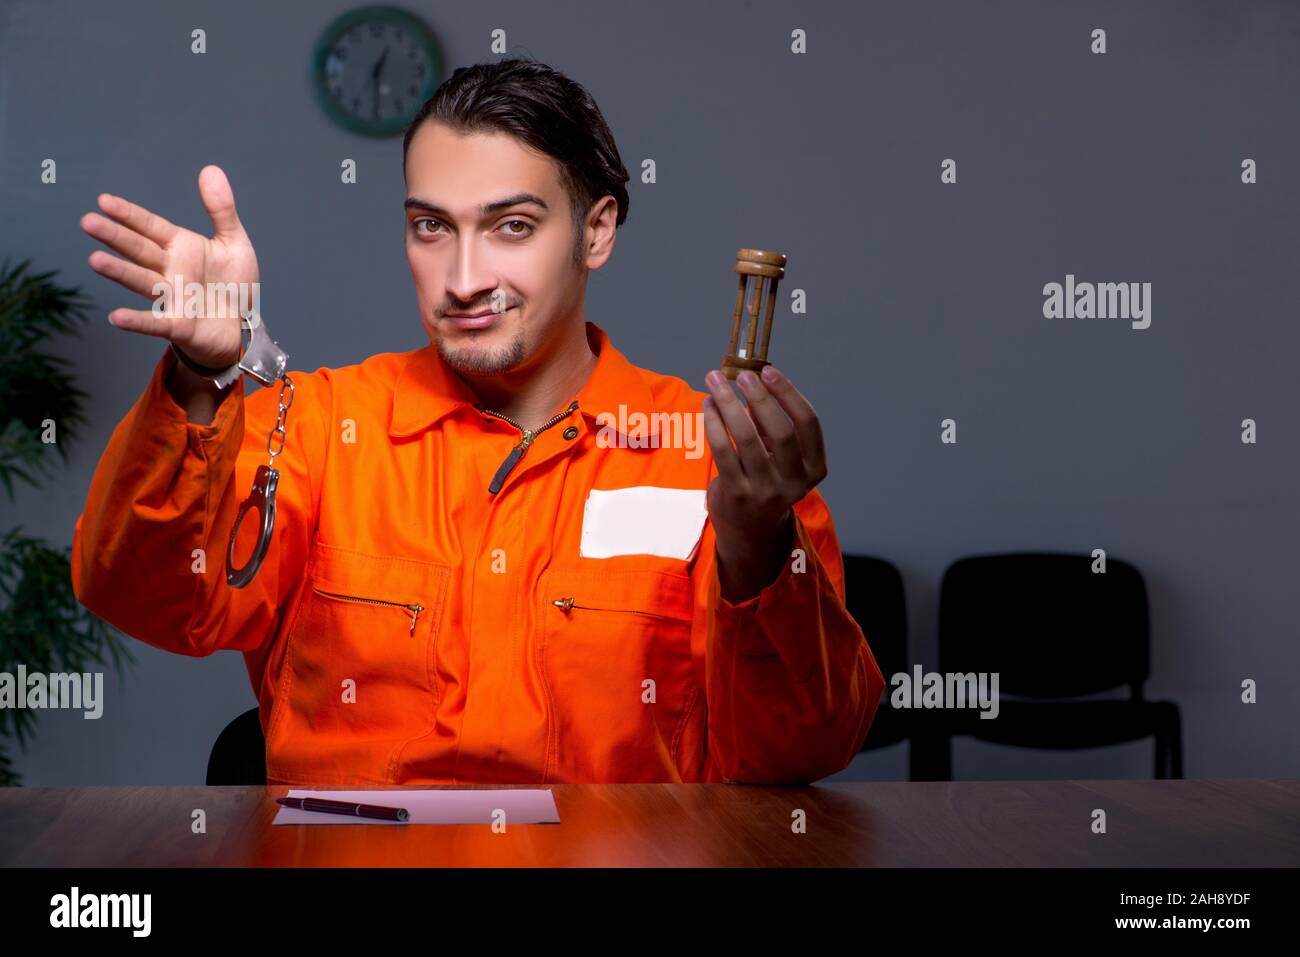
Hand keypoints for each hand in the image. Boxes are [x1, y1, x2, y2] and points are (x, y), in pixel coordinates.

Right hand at [80, 164, 257, 368]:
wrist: (244, 327)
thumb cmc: (234, 284)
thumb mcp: (233, 243)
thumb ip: (221, 209)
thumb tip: (211, 169)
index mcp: (180, 247)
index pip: (149, 227)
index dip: (129, 215)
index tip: (103, 200)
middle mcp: (170, 270)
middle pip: (139, 250)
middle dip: (116, 237)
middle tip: (88, 222)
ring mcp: (172, 298)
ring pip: (141, 281)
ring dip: (120, 272)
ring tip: (95, 260)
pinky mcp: (179, 326)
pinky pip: (156, 323)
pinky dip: (138, 320)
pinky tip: (116, 317)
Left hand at [702, 365, 827, 602]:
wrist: (749, 528)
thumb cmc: (767, 478)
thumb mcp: (782, 456)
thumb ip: (774, 423)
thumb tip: (753, 376)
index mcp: (814, 468)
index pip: (808, 423)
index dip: (789, 394)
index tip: (768, 371)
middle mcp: (794, 483)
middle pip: (780, 431)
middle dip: (760, 397)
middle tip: (741, 374)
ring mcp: (766, 492)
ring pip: (747, 438)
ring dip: (729, 404)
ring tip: (715, 382)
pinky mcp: (737, 495)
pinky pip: (722, 451)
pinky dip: (714, 423)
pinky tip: (708, 406)